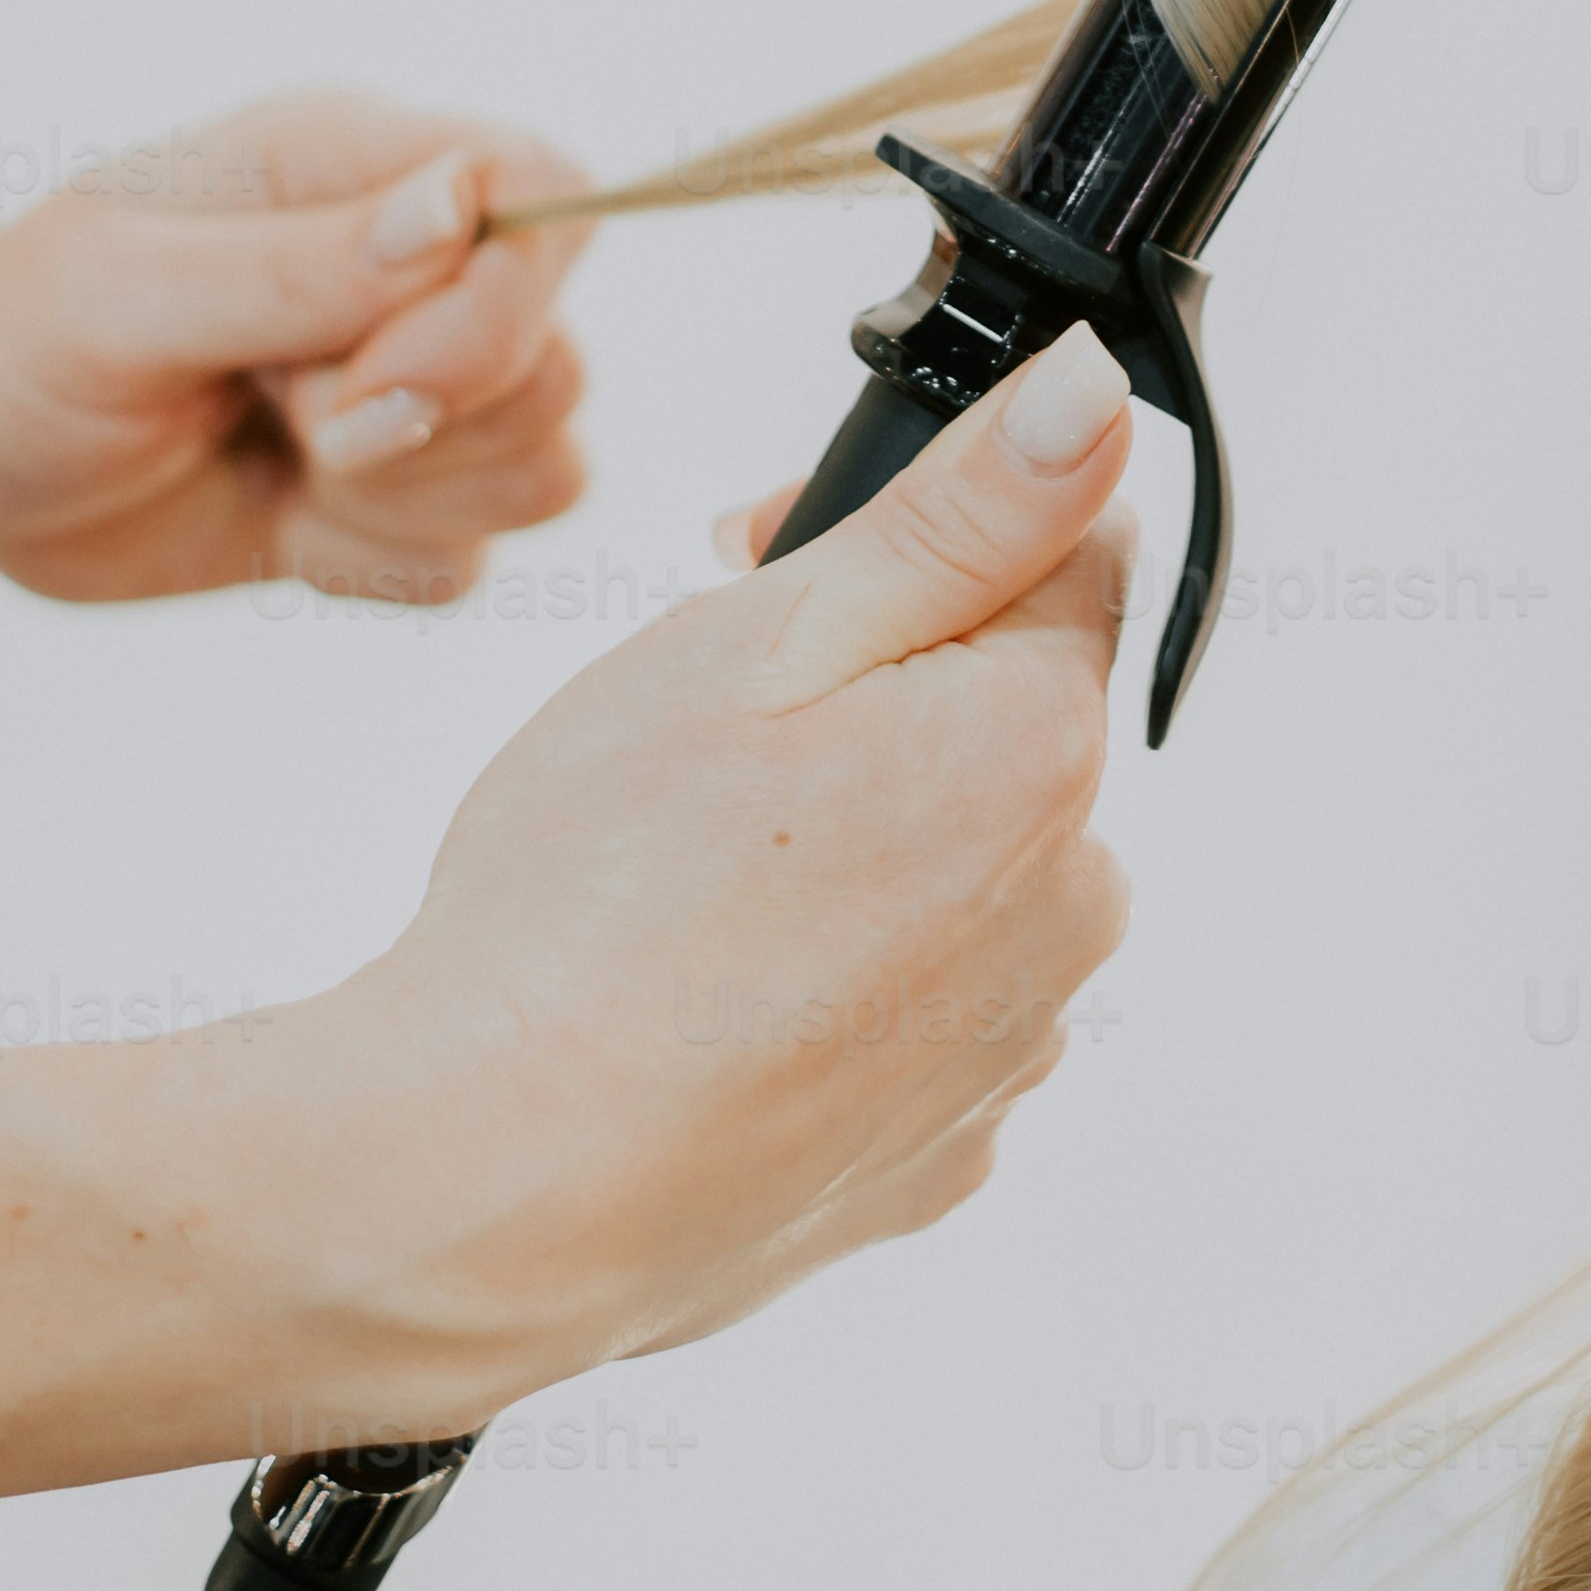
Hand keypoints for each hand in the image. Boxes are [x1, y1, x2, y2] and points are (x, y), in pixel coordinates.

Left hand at [0, 92, 592, 601]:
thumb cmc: (2, 339)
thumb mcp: (118, 296)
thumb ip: (295, 266)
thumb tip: (459, 209)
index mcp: (353, 166)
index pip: (543, 193)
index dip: (504, 305)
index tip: (366, 382)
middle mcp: (405, 266)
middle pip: (558, 356)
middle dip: (428, 428)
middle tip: (284, 422)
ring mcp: (408, 387)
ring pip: (543, 462)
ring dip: (408, 500)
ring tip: (277, 462)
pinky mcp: (387, 497)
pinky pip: (471, 556)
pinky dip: (376, 563)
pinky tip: (275, 524)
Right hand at [292, 323, 1139, 1421]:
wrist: (492, 1189)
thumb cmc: (592, 899)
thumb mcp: (764, 636)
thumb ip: (962, 513)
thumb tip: (1098, 401)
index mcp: (1036, 750)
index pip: (1054, 560)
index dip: (909, 533)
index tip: (761, 563)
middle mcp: (1070, 905)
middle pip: (1000, 724)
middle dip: (874, 695)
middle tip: (696, 738)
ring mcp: (1006, 1051)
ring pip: (952, 876)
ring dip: (852, 848)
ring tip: (679, 888)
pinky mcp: (934, 1161)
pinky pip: (906, 1020)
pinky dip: (822, 991)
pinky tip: (700, 1000)